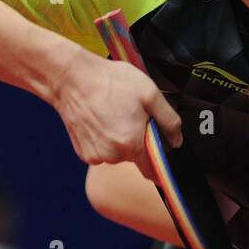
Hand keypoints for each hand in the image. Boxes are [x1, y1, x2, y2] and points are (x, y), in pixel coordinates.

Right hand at [50, 48, 183, 178]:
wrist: (71, 78)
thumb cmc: (110, 82)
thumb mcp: (150, 94)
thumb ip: (168, 121)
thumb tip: (176, 140)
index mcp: (132, 145)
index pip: (154, 170)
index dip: (160, 158)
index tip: (159, 146)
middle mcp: (112, 156)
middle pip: (136, 156)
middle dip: (139, 139)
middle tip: (132, 114)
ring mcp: (95, 155)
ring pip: (118, 153)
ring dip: (120, 139)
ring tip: (113, 113)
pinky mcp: (82, 152)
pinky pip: (102, 150)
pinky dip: (104, 138)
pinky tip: (100, 119)